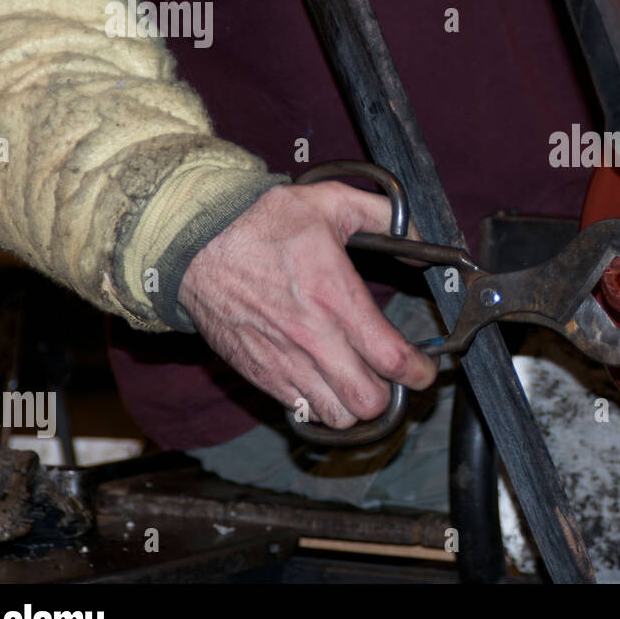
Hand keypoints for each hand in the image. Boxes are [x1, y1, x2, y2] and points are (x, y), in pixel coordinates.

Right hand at [178, 182, 436, 428]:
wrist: (195, 243)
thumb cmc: (262, 223)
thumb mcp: (331, 201)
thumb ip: (385, 217)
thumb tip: (420, 241)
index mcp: (335, 297)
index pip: (391, 358)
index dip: (419, 371)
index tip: (424, 369)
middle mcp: (313, 338)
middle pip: (369, 402)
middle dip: (391, 394)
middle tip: (391, 375)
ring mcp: (284, 361)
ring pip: (337, 416)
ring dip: (355, 405)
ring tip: (358, 381)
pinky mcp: (260, 373)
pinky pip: (301, 411)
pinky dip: (321, 406)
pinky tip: (325, 381)